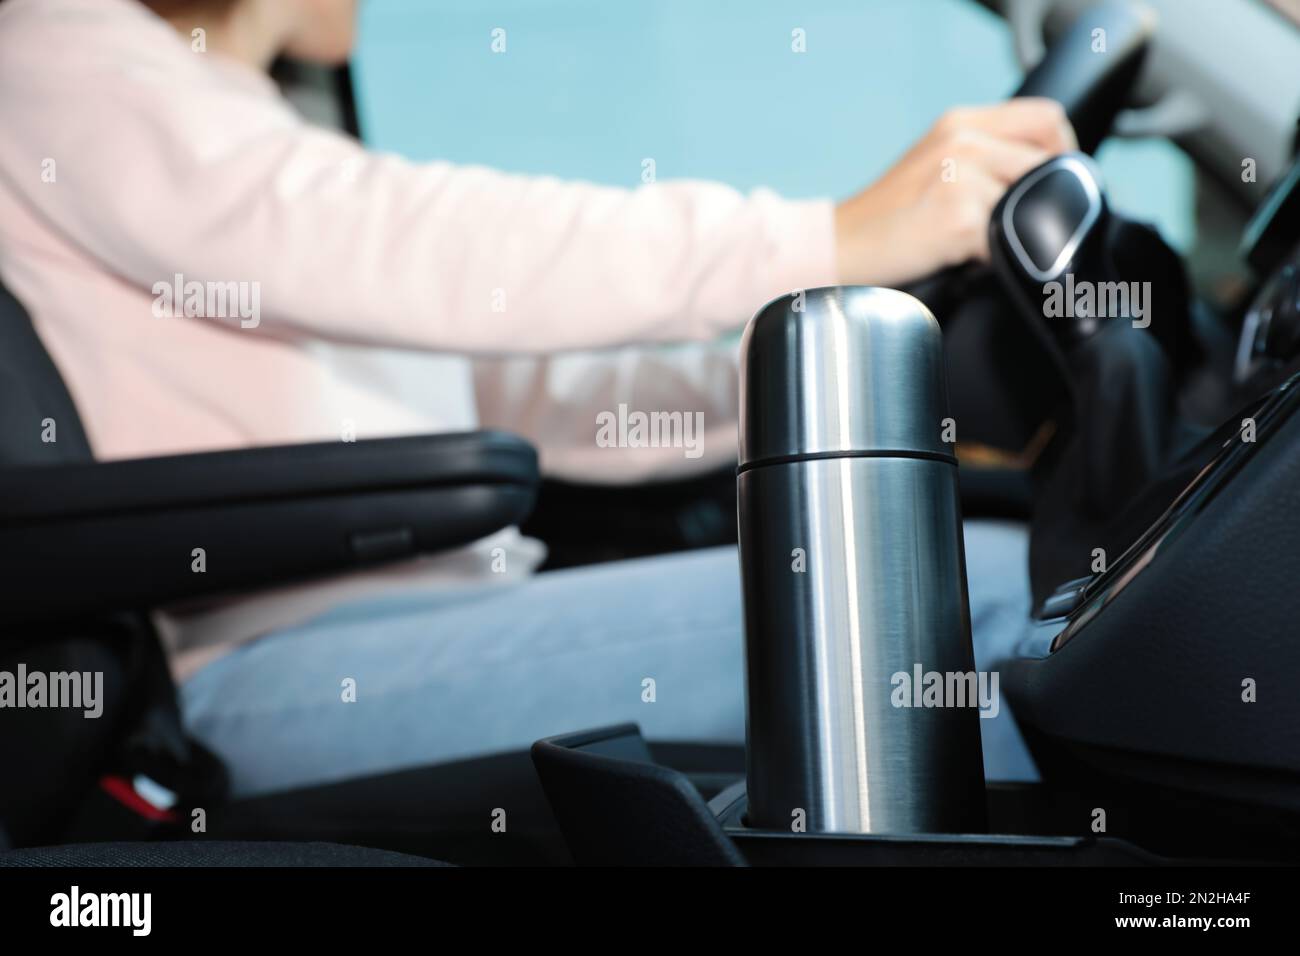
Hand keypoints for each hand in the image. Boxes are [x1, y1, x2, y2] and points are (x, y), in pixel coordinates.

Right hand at [833, 98, 1077, 286]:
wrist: (838, 246)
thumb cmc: (888, 220)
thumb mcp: (936, 166)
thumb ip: (985, 157)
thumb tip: (1046, 177)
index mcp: (960, 122)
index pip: (1047, 119)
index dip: (1062, 154)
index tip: (1048, 186)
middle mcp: (962, 139)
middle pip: (1046, 165)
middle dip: (1039, 202)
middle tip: (1012, 228)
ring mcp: (960, 175)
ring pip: (1031, 203)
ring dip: (1015, 232)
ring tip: (980, 244)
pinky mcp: (957, 215)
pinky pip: (1007, 239)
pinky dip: (995, 259)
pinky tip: (965, 261)